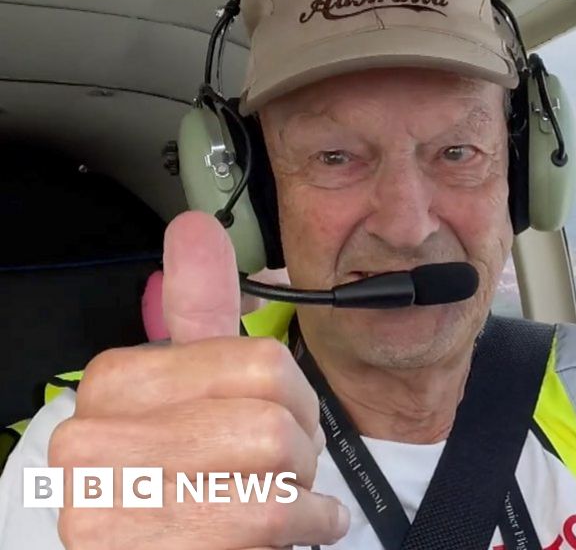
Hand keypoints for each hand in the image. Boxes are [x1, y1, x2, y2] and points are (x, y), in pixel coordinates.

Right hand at [49, 211, 348, 549]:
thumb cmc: (187, 487)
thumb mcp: (194, 393)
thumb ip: (198, 312)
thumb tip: (194, 226)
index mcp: (114, 383)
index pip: (259, 362)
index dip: (293, 399)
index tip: (280, 420)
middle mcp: (96, 440)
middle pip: (272, 415)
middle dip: (299, 450)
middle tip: (279, 470)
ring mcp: (115, 502)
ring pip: (275, 459)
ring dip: (301, 488)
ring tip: (274, 497)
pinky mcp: (149, 549)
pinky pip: (276, 514)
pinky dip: (311, 522)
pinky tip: (299, 526)